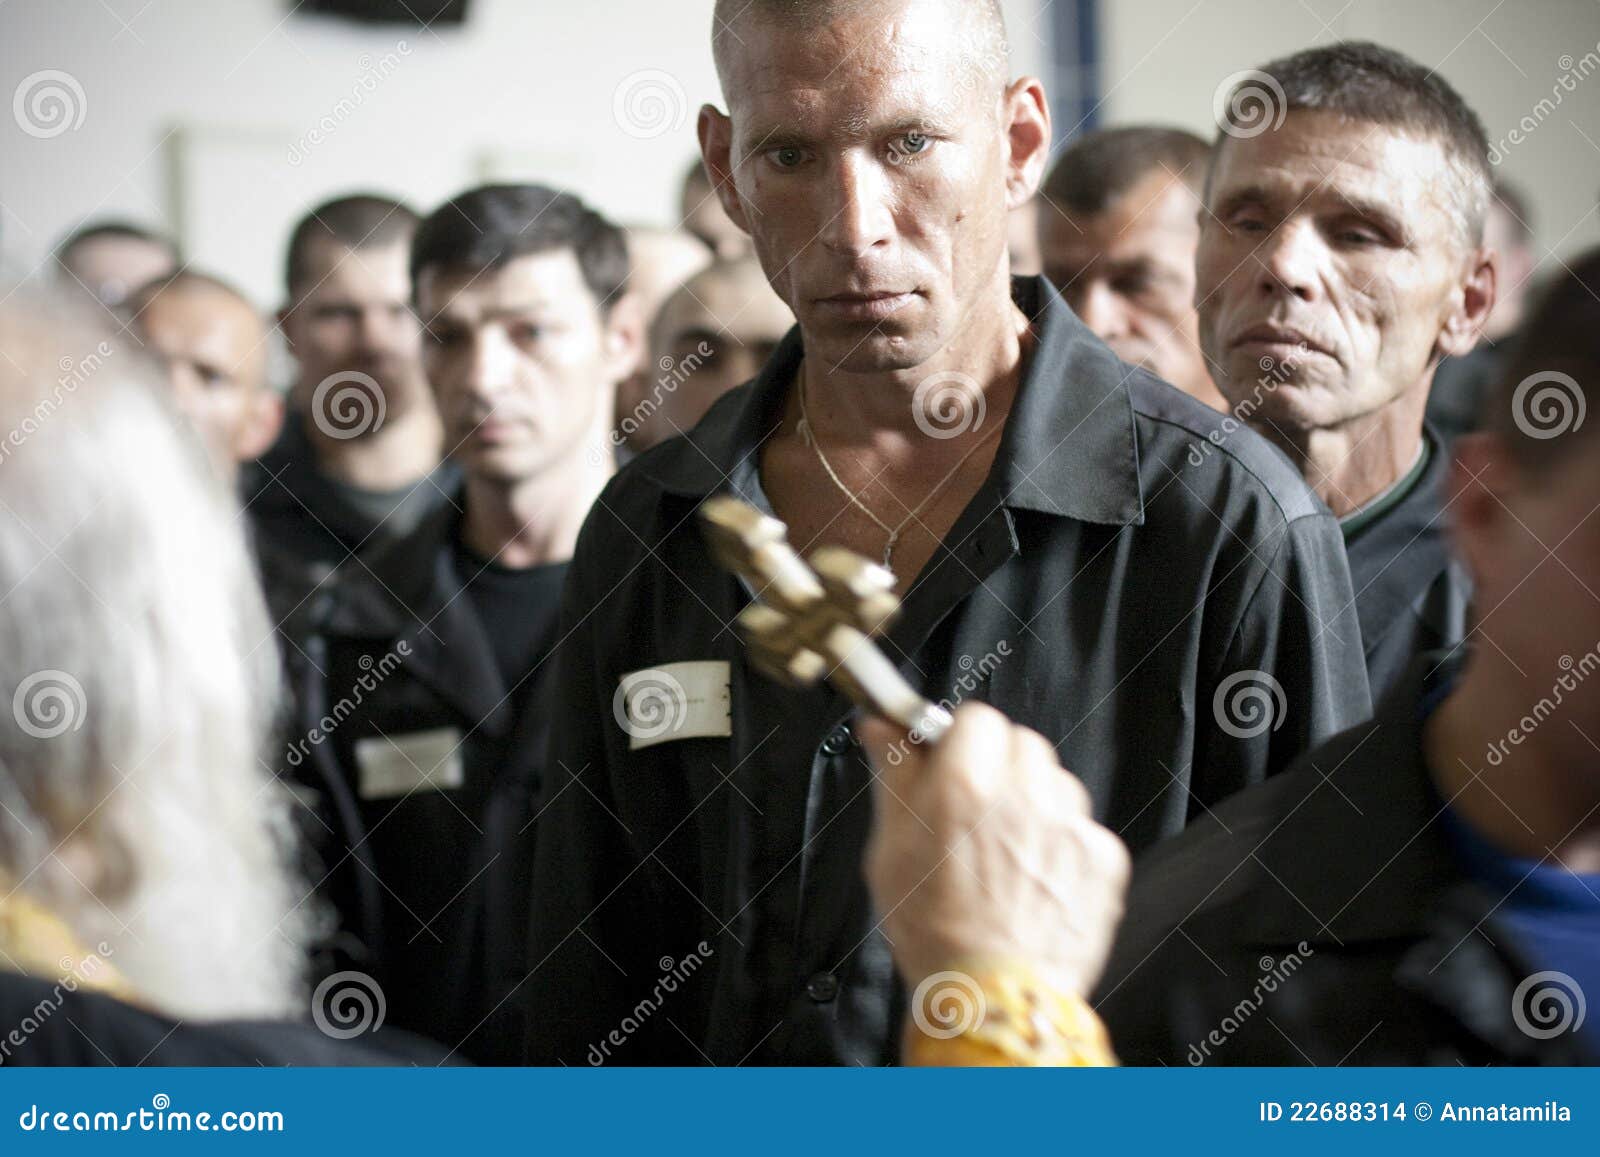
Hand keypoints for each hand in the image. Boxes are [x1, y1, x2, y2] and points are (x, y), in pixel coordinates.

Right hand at [858, 702, 1129, 998]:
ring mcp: (1070, 825)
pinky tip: (1034, 877)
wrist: (993, 1000)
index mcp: (963, 786)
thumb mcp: (890, 850)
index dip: (959, 738)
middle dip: (997, 764)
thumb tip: (883, 728)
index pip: (975, 716)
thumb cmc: (934, 932)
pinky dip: (1062, 840)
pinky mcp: (1102, 857)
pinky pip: (1083, 825)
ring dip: (1034, 798)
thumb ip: (894, 776)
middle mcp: (1023, 795)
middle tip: (974, 807)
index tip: (948, 761)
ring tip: (1006, 849)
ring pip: (1056, 780)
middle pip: (1020, 741)